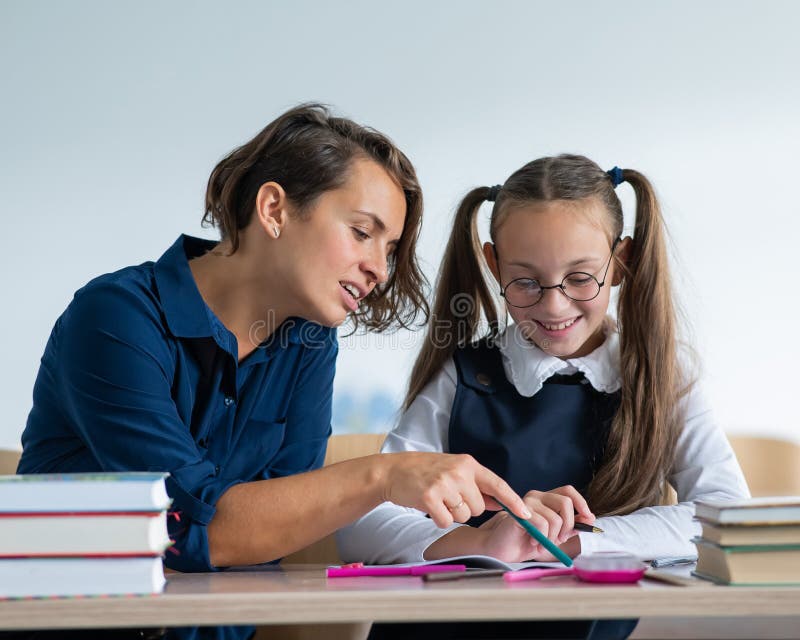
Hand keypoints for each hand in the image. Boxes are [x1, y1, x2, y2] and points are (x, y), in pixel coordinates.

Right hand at [380, 452, 531, 527]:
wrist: (393, 471)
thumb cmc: (425, 472)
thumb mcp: (454, 470)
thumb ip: (477, 485)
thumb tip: (500, 502)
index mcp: (468, 464)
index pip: (497, 484)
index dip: (513, 501)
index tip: (527, 515)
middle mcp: (459, 472)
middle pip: (479, 507)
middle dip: (466, 508)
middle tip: (448, 496)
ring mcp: (444, 483)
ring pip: (463, 516)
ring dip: (451, 514)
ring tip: (437, 499)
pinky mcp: (429, 497)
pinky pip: (446, 522)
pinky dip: (438, 519)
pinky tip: (429, 506)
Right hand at [476, 485, 591, 561]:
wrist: (503, 549)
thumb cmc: (527, 541)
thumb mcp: (555, 535)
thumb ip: (570, 526)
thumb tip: (590, 519)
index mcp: (546, 498)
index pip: (568, 491)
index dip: (581, 503)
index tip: (589, 519)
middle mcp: (537, 496)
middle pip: (565, 503)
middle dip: (568, 526)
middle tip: (560, 539)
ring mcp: (527, 503)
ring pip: (554, 519)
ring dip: (551, 538)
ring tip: (540, 543)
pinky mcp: (519, 513)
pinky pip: (541, 525)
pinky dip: (540, 539)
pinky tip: (531, 542)